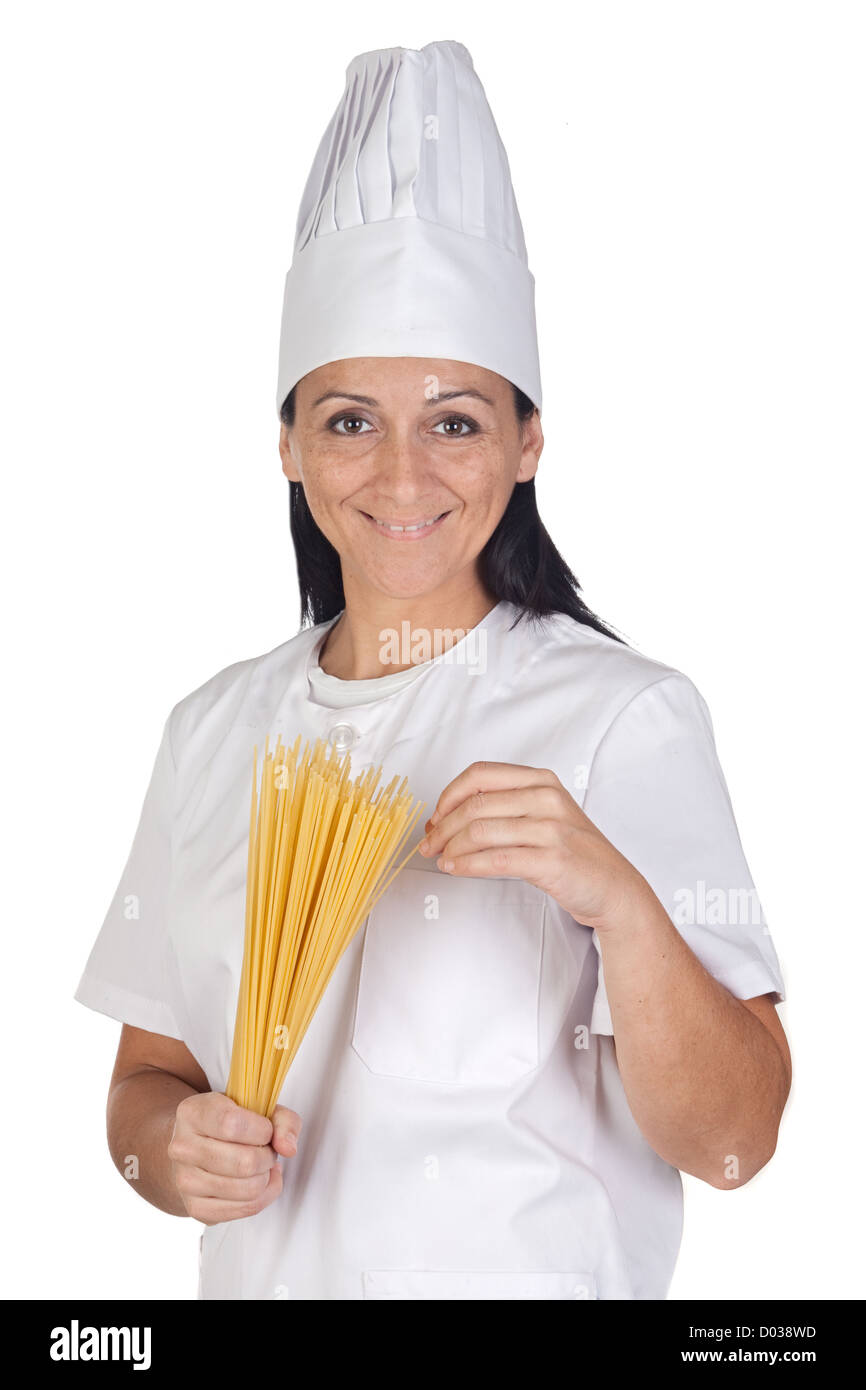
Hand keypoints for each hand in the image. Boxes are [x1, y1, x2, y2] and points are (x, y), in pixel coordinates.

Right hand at [168, 1092, 301, 1225]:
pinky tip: (257, 1181)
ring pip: (248, 1189)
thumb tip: (288, 1147)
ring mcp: (185, 1181)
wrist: (196, 1147)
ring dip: (266, 1177)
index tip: (266, 1130)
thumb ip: (283, 1120)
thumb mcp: (257, 1107)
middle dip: (268, 1157)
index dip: (262, 1130)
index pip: (231, 1124)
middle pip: (245, 1162)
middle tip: (267, 1150)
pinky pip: (245, 1209)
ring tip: (261, 1166)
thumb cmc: (229, 1124)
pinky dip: (263, 1197)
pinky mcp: (195, 1208)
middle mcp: (182, 1148)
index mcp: (192, 1113)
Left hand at [417, 759, 647, 930]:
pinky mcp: (552, 860)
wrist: (614, 887)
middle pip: (475, 804)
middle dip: (442, 827)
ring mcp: (551, 828)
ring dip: (451, 847)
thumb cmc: (575, 853)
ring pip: (481, 831)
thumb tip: (446, 818)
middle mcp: (546, 798)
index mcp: (541, 780)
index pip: (480, 774)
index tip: (434, 817)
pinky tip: (455, 869)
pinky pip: (495, 859)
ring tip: (440, 859)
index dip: (449, 795)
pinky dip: (467, 864)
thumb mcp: (544, 816)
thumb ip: (504, 809)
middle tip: (428, 844)